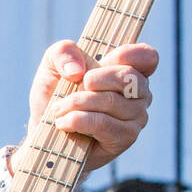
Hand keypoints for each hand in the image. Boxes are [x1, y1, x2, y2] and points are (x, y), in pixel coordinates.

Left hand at [27, 40, 158, 174]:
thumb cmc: (54, 95)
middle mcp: (140, 94)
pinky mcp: (125, 139)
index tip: (101, 61)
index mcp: (129, 70)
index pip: (147, 57)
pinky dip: (77, 120)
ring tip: (59, 108)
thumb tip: (77, 70)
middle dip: (94, 79)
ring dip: (77, 103)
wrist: (43, 131)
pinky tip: (64, 123)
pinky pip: (102, 123)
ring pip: (111, 101)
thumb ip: (63, 52)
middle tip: (73, 86)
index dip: (126, 54)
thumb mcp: (52, 64)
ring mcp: (136, 117)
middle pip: (128, 77)